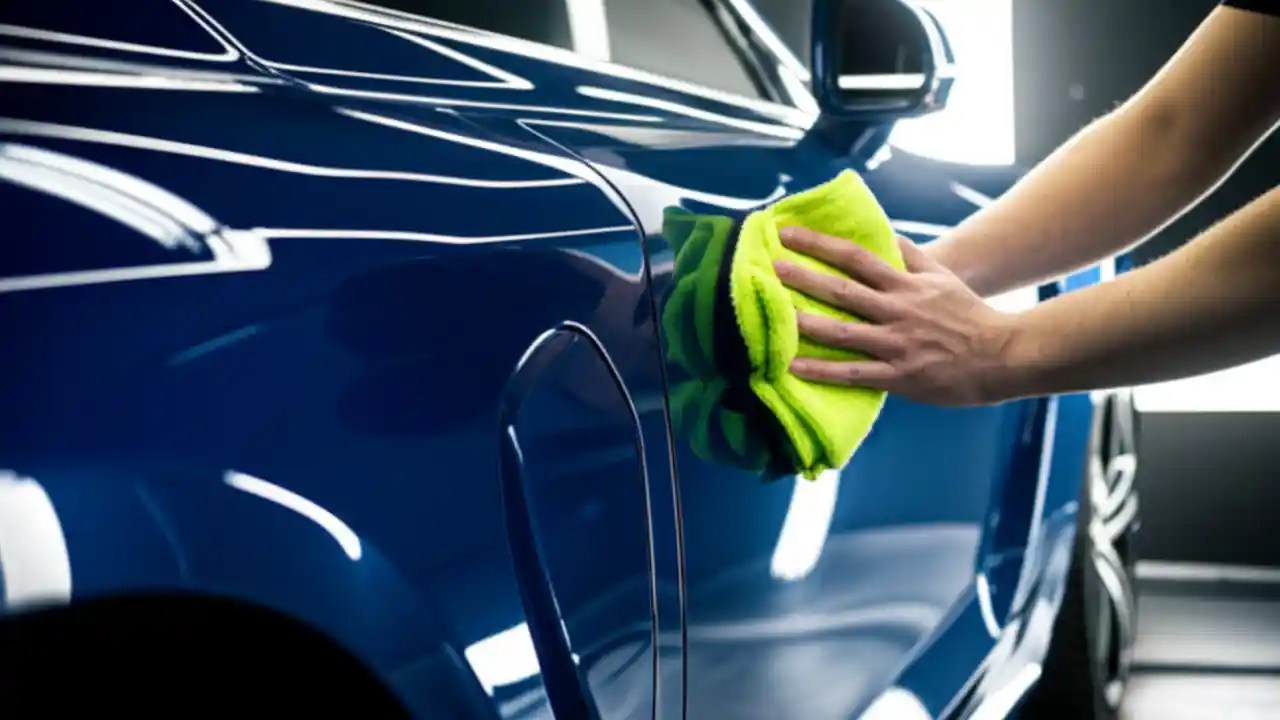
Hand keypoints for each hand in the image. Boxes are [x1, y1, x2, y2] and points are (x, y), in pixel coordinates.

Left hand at [773, 227, 1021, 405]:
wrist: (1002, 355)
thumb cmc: (968, 315)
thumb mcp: (940, 276)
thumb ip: (910, 255)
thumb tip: (882, 233)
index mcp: (906, 285)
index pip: (856, 257)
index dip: (821, 244)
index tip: (789, 234)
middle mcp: (898, 311)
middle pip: (844, 291)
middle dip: (806, 277)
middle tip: (773, 266)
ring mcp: (897, 345)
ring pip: (845, 332)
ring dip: (808, 322)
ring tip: (778, 314)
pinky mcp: (899, 376)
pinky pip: (854, 373)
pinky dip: (823, 371)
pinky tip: (795, 366)